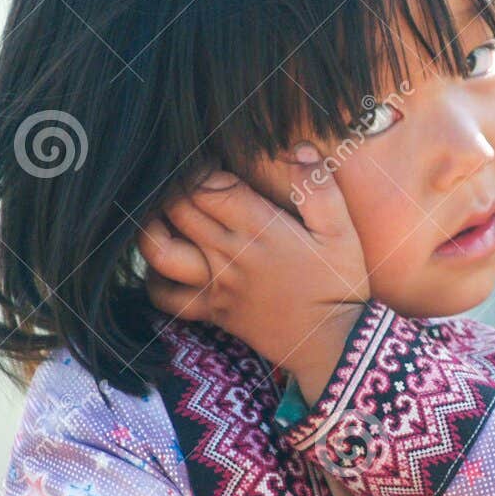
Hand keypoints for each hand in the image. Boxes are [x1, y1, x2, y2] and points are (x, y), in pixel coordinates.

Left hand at [138, 147, 368, 399]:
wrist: (335, 345)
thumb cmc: (341, 284)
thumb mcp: (343, 232)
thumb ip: (319, 188)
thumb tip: (297, 150)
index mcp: (258, 228)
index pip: (206, 185)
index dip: (199, 167)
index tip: (209, 161)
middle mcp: (229, 253)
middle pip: (178, 209)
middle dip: (174, 189)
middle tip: (185, 182)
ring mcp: (216, 284)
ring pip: (160, 251)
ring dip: (151, 228)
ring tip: (159, 216)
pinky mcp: (214, 311)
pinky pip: (168, 298)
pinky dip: (155, 281)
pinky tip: (164, 267)